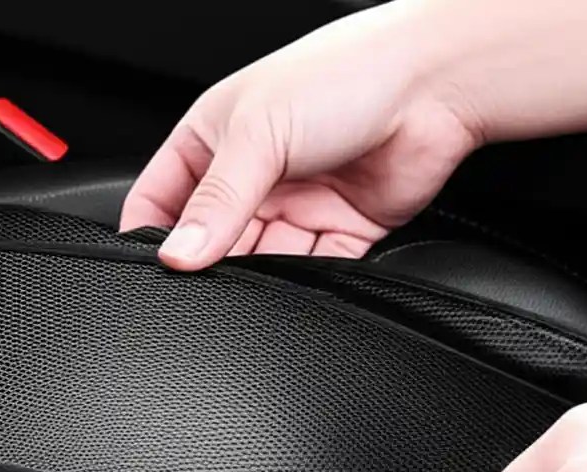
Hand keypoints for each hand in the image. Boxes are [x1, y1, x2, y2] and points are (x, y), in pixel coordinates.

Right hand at [119, 2, 482, 269]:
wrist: (434, 83)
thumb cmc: (343, 73)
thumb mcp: (258, 134)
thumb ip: (217, 203)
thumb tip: (179, 254)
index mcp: (215, 138)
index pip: (161, 198)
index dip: (152, 234)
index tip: (152, 267)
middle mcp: (254, 172)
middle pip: (213, 239)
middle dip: (210, 263)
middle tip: (205, 284)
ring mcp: (297, 202)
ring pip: (261, 261)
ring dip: (256, 277)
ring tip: (254, 280)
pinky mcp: (341, 229)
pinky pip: (311, 269)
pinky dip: (302, 282)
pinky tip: (295, 281)